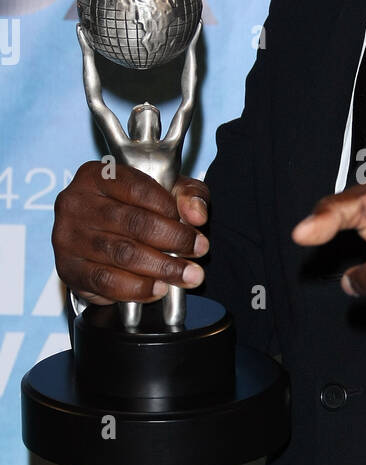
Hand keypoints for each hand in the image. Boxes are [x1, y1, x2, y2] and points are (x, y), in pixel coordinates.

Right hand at [52, 160, 209, 305]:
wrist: (97, 242)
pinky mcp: (68, 268)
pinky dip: (137, 288)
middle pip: (133, 223)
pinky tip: (159, 288)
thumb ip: (187, 195)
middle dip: (174, 240)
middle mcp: (76, 202)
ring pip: (122, 254)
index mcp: (98, 175)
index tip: (196, 227)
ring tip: (187, 274)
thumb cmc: (134, 210)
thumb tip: (197, 215)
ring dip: (161, 268)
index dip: (171, 209)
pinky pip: (106, 281)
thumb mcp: (164, 192)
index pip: (138, 189)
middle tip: (199, 252)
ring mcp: (68, 236)